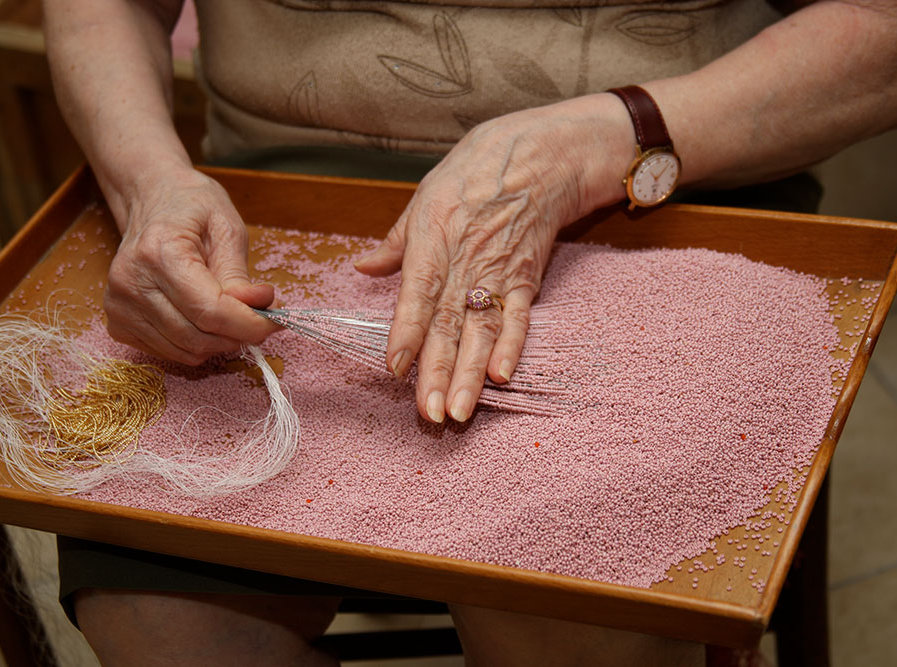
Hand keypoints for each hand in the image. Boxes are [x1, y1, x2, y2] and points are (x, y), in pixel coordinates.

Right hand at [104, 168, 277, 364]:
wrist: (151, 200)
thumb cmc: (191, 208)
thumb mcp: (227, 227)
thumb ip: (240, 274)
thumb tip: (261, 307)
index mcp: (159, 253)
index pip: (210, 311)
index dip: (250, 324)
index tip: (277, 320)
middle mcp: (131, 283)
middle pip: (198, 337)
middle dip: (239, 334)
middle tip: (260, 316)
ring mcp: (120, 306)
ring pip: (186, 351)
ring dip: (220, 341)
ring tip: (232, 313)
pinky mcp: (118, 322)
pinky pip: (170, 352)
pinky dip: (197, 344)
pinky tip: (203, 317)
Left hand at [355, 95, 631, 422]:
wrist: (533, 160)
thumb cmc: (469, 178)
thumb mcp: (422, 200)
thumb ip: (394, 243)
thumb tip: (363, 268)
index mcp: (433, 243)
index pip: (418, 296)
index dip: (406, 333)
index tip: (394, 368)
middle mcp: (465, 264)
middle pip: (449, 326)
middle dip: (438, 373)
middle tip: (429, 413)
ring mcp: (497, 275)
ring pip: (482, 332)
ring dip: (470, 374)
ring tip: (460, 411)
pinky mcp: (524, 281)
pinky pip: (518, 319)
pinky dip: (511, 348)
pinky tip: (501, 378)